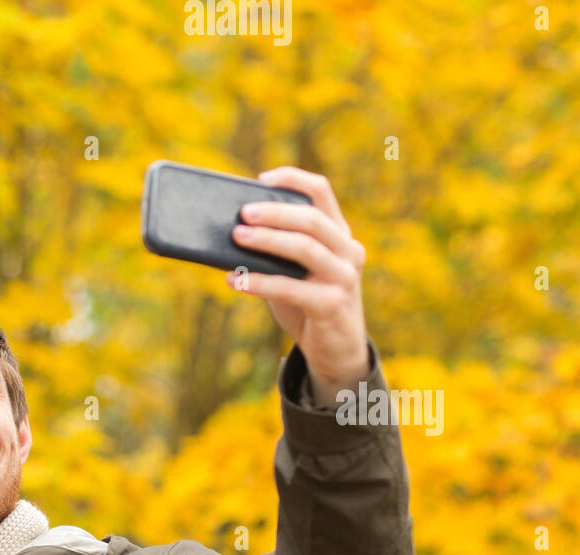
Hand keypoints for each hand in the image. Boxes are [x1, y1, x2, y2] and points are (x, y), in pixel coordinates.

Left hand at [225, 166, 369, 392]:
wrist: (337, 351)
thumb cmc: (309, 306)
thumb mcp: (295, 274)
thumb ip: (276, 255)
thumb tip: (231, 237)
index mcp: (339, 235)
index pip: (322, 193)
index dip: (292, 180)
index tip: (261, 178)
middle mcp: (348, 250)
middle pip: (311, 219)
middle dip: (274, 212)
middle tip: (242, 213)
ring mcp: (343, 277)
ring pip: (304, 248)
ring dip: (267, 241)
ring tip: (236, 237)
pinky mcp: (332, 304)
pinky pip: (291, 288)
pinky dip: (259, 282)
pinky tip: (234, 280)